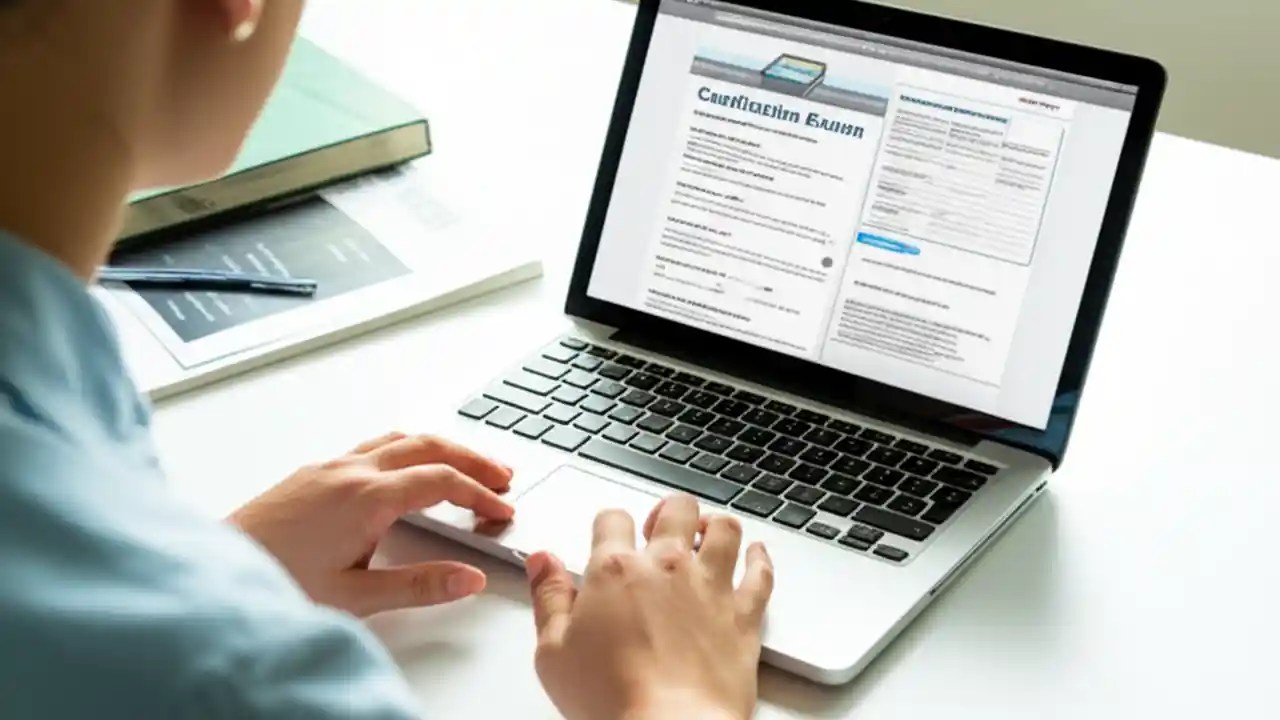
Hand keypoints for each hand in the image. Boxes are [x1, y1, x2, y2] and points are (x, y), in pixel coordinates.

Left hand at [229, 431, 513, 616]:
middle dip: (471, 457)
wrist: (210, 576)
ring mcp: (327, 467)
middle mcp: (348, 471)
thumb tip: (468, 578)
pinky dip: (407, 448)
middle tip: (501, 475)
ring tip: (464, 463)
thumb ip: (419, 584)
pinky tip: (406, 467)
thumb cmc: (273, 584)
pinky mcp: (310, 473)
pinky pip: (372, 444)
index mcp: (366, 497)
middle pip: (427, 445)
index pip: (441, 482)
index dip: (480, 494)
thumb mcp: (355, 596)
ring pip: (398, 438)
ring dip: (439, 447)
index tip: (502, 509)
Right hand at [526, 495, 773, 719]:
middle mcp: (667, 567)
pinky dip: (760, 558)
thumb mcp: (553, 653)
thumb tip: (543, 562)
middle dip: (668, 511)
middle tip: (661, 527)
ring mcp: (710, 587)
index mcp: (616, 571)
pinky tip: (756, 554)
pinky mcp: (744, 615)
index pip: (612, 519)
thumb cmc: (612, 700)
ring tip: (706, 533)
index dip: (609, 524)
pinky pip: (761, 573)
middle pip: (676, 509)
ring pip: (723, 529)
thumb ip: (549, 598)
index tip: (609, 535)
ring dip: (714, 525)